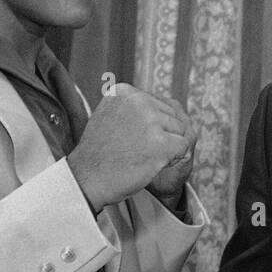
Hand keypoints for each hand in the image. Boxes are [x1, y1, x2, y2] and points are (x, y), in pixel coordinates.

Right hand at [66, 84, 191, 212]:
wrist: (87, 179)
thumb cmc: (100, 153)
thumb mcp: (109, 115)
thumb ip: (132, 107)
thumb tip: (159, 104)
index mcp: (125, 91)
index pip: (159, 104)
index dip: (154, 126)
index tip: (133, 138)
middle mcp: (138, 100)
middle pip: (172, 116)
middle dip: (164, 135)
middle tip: (140, 150)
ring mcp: (150, 120)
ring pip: (181, 130)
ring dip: (170, 147)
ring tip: (145, 156)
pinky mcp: (161, 142)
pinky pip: (184, 147)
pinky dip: (175, 159)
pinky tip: (155, 164)